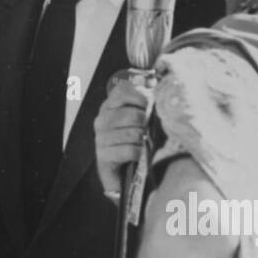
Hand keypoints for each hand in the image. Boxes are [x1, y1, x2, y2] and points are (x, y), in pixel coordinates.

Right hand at [93, 71, 154, 199]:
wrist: (123, 175)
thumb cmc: (135, 143)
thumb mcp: (141, 120)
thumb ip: (146, 102)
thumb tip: (156, 82)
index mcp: (109, 106)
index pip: (122, 91)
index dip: (140, 96)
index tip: (150, 105)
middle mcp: (102, 120)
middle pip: (132, 114)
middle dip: (146, 124)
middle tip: (148, 131)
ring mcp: (100, 138)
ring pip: (133, 133)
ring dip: (143, 140)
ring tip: (143, 144)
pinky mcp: (103, 155)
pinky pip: (129, 150)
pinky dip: (139, 153)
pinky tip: (139, 156)